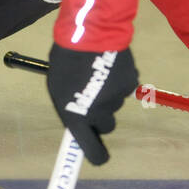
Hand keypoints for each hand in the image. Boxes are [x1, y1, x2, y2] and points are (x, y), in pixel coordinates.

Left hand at [45, 43, 137, 164]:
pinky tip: (108, 64)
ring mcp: (117, 99)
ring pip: (114, 104)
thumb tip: (78, 121)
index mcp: (77, 116)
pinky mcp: (130, 84)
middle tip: (92, 98)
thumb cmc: (65, 60)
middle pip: (106, 126)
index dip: (97, 155)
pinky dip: (117, 81)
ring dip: (107, 95)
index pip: (92, 151)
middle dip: (101, 117)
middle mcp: (100, 112)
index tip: (99, 156)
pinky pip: (123, 89)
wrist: (90, 32)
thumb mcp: (57, 87)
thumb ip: (69, 107)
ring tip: (95, 72)